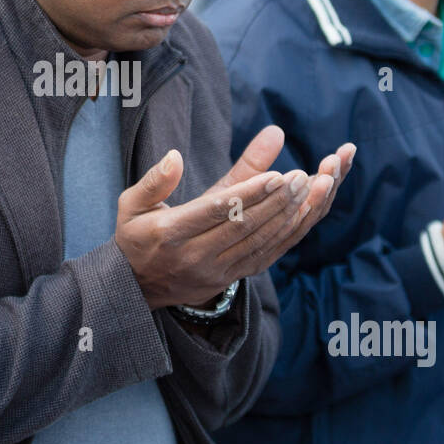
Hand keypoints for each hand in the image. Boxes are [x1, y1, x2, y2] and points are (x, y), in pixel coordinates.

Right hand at [115, 125, 355, 309]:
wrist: (135, 288)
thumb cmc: (135, 236)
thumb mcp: (132, 204)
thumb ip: (156, 180)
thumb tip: (176, 155)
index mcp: (169, 234)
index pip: (216, 212)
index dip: (249, 194)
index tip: (277, 174)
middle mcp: (194, 257)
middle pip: (244, 227)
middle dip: (277, 201)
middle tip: (303, 177)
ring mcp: (214, 272)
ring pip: (259, 243)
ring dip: (288, 216)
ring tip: (311, 188)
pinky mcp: (228, 280)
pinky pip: (264, 257)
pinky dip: (286, 235)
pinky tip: (304, 212)